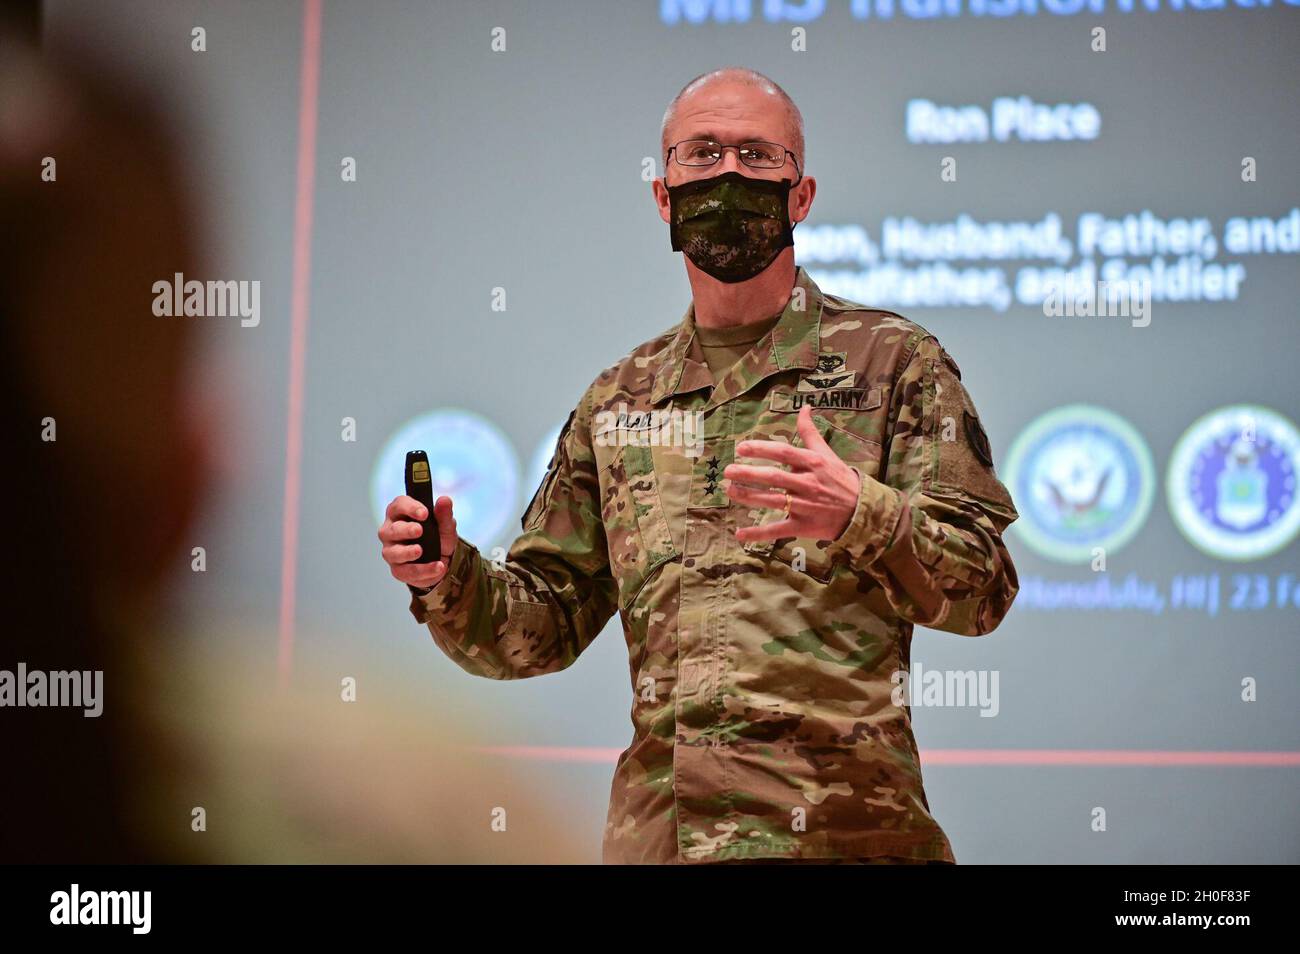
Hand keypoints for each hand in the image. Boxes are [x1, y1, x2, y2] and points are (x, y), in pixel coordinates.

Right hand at [378, 494, 458, 589]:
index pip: (399, 506)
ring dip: (407, 552)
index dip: (410, 508)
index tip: (424, 512)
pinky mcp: (397, 569)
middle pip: (392, 529)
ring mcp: (391, 551)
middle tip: (419, 530)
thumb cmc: (437, 536)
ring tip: (420, 551)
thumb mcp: (445, 525)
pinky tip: (437, 567)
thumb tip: (444, 500)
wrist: (442, 559)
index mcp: (400, 514)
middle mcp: (391, 531)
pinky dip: (423, 570)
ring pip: (393, 552)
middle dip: (405, 530)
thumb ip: (444, 514)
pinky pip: (406, 571)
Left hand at [724, 404, 861, 542]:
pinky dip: (758, 533)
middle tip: (728, 471)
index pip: (783, 452)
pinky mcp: (803, 526)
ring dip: (748, 497)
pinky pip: (777, 530)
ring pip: (772, 501)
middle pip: (773, 477)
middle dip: (748, 474)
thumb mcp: (827, 453)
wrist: (862, 511)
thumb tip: (804, 407)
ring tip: (730, 491)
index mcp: (812, 463)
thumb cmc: (840, 479)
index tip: (741, 448)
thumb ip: (810, 432)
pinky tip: (739, 534)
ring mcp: (804, 506)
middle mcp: (807, 483)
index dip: (761, 449)